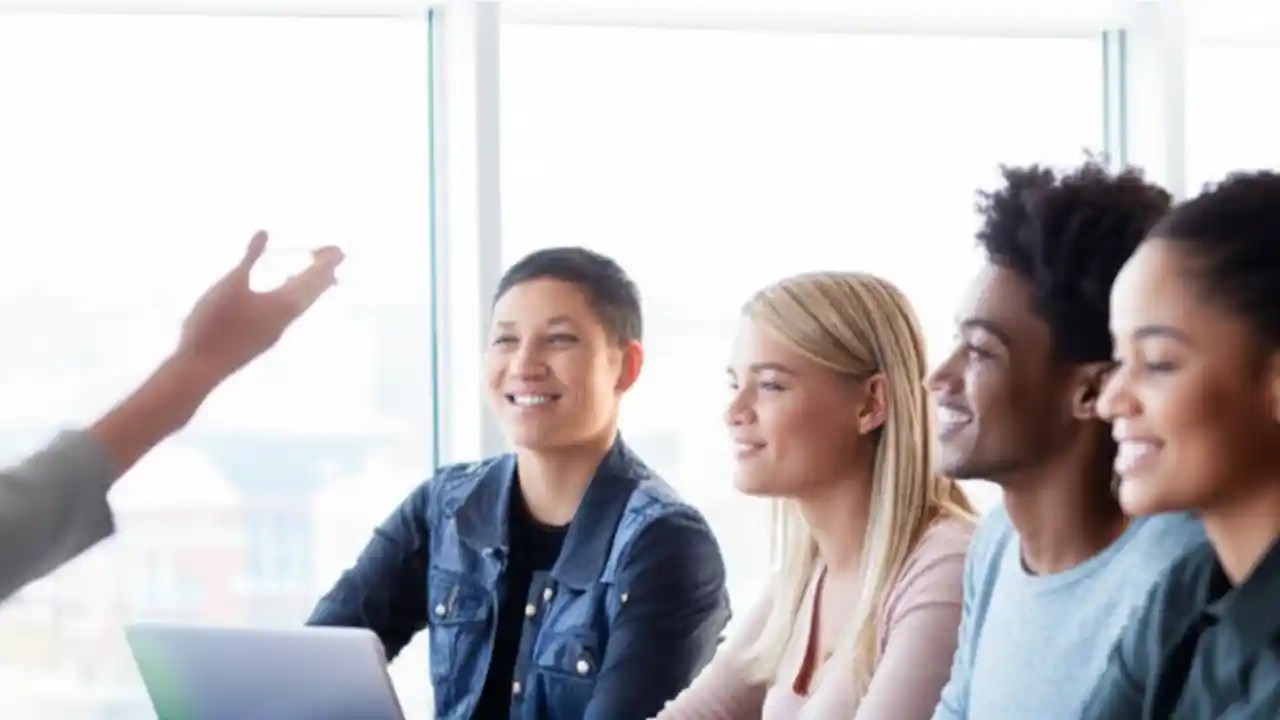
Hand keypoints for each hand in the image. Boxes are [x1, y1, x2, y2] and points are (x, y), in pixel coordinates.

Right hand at [176, 230, 344, 381]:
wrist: (201, 368)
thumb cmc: (214, 324)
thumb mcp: (231, 284)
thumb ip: (249, 258)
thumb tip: (264, 232)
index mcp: (283, 304)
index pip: (313, 279)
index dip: (325, 263)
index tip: (339, 251)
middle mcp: (286, 318)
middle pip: (313, 292)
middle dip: (324, 273)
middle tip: (336, 258)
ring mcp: (275, 331)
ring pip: (302, 305)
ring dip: (313, 288)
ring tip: (323, 278)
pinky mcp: (264, 339)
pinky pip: (290, 313)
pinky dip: (297, 299)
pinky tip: (286, 299)